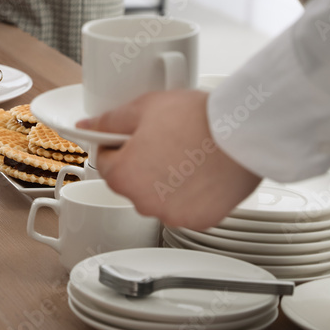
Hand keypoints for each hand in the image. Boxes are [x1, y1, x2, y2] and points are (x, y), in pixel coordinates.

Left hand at [81, 90, 261, 229]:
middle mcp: (144, 202)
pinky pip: (185, 208)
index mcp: (123, 175)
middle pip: (132, 182)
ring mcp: (173, 215)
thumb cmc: (196, 119)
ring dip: (166, 181)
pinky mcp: (200, 220)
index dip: (120, 145)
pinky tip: (201, 172)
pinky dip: (190, 195)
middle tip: (165, 141)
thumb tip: (87, 127)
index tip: (134, 137)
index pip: (106, 163)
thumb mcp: (142, 108)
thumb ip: (109, 121)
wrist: (242, 131)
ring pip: (158, 197)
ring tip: (187, 155)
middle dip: (143, 164)